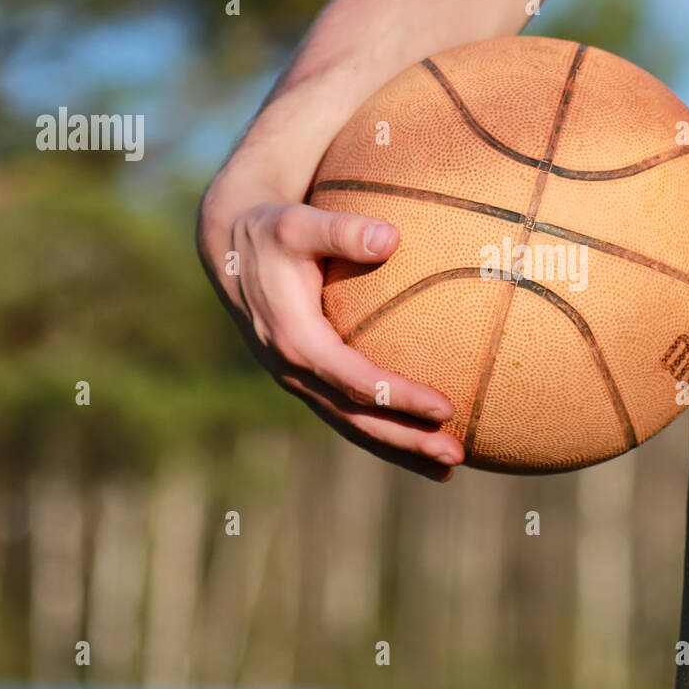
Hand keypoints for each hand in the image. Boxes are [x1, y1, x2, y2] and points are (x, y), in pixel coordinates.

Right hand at [197, 92, 463, 480]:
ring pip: (353, 426)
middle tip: (457, 453)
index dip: (399, 398)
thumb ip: (342, 230)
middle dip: (407, 441)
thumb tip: (390, 238)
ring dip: (400, 449)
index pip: (355, 381)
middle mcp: (295, 371)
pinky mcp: (308, 379)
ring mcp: (300, 381)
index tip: (445, 408)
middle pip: (357, 419)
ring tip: (450, 466)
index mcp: (295, 341)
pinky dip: (385, 435)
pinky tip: (423, 444)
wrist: (231, 249)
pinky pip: (348, 415)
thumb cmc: (273, 231)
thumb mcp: (299, 223)